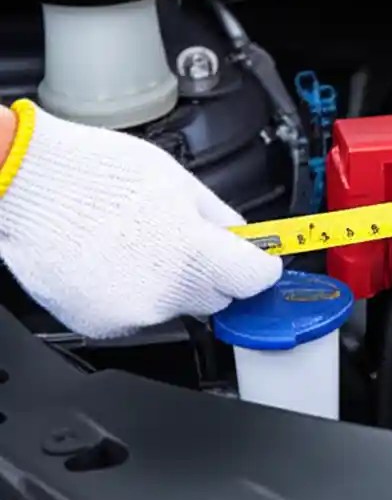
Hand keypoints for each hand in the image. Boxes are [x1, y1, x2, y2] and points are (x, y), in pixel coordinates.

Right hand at [0, 100, 281, 338]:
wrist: (25, 185)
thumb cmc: (95, 174)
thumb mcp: (179, 181)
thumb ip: (220, 218)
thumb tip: (245, 237)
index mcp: (194, 254)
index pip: (255, 280)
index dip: (258, 265)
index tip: (257, 260)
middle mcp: (167, 293)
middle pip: (217, 295)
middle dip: (211, 272)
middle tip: (182, 240)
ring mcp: (133, 314)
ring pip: (176, 306)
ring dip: (169, 283)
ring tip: (135, 244)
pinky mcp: (103, 325)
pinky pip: (138, 314)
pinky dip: (133, 294)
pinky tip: (111, 261)